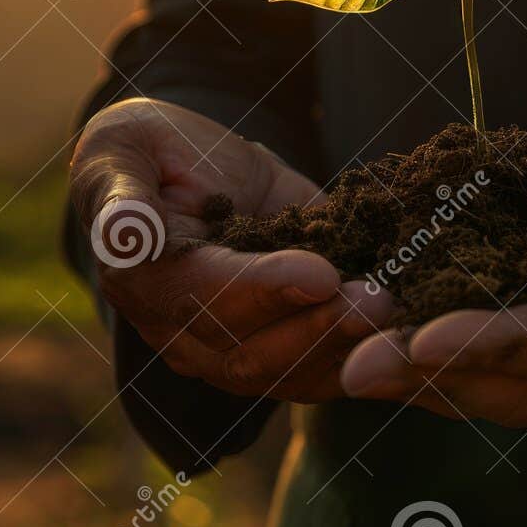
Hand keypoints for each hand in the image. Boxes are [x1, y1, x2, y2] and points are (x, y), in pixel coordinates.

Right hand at [71, 98, 394, 400]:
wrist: (175, 168)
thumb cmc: (148, 151)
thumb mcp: (126, 151)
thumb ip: (123, 196)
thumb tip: (123, 232)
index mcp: (142, 279)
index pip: (201, 298)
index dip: (261, 290)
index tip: (320, 272)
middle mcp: (180, 329)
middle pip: (248, 353)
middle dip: (318, 329)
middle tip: (378, 300)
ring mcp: (225, 348)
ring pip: (286, 375)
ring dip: (345, 350)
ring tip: (395, 313)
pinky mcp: (272, 345)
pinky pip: (315, 372)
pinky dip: (360, 358)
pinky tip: (403, 332)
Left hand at [339, 145, 526, 426]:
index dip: (498, 342)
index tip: (423, 338)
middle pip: (520, 381)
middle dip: (434, 375)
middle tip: (349, 363)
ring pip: (502, 388)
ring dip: (425, 382)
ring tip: (345, 362)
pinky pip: (502, 367)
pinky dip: (443, 365)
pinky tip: (388, 347)